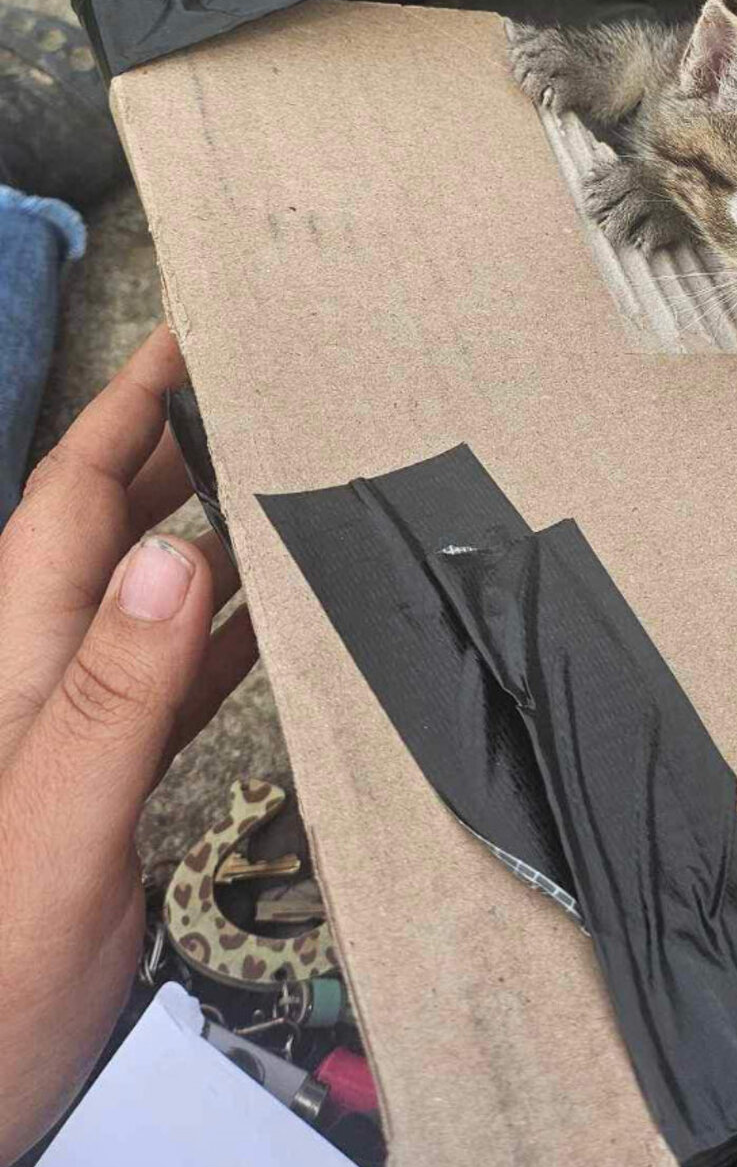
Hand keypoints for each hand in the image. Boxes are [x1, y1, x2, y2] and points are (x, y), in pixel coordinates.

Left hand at [0, 327, 256, 1166]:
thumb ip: (111, 696)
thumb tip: (173, 551)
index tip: (192, 333)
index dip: (128, 408)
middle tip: (262, 385)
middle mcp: (36, 682)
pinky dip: (217, 631)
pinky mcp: (96, 787)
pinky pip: (162, 676)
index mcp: (16, 666)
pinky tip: (268, 622)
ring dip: (203, 529)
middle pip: (103, 530)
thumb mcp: (53, 834)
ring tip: (281, 476)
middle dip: (172, 446)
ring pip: (139, 596)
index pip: (71, 499)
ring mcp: (63, 735)